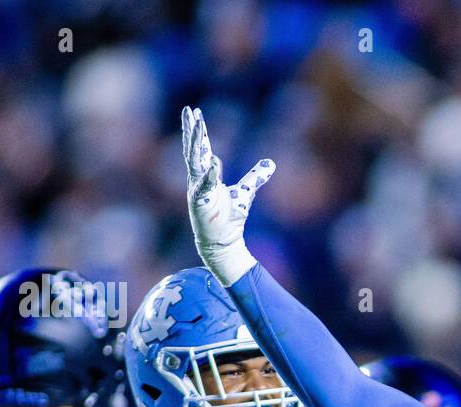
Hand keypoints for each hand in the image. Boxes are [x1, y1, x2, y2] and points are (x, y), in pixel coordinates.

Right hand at [181, 105, 274, 287]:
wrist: (224, 242)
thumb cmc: (231, 219)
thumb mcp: (246, 192)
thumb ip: (255, 177)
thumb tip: (270, 164)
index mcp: (206, 175)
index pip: (201, 147)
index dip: (199, 130)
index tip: (195, 112)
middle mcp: (198, 180)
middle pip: (193, 149)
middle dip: (192, 130)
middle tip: (190, 110)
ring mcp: (197, 191)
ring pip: (195, 162)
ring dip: (195, 144)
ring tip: (196, 126)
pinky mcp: (200, 204)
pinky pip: (204, 187)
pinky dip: (208, 175)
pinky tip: (212, 162)